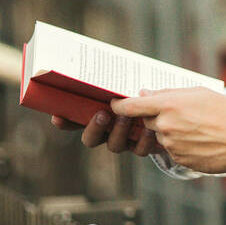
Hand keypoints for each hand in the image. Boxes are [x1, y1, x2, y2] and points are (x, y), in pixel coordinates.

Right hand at [50, 89, 165, 157]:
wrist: (168, 109)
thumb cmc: (142, 94)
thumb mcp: (128, 86)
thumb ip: (117, 84)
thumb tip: (107, 75)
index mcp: (97, 116)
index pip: (75, 121)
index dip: (65, 122)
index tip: (57, 117)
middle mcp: (107, 132)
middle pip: (90, 139)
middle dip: (94, 128)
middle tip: (102, 115)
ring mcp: (124, 141)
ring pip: (114, 145)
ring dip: (119, 131)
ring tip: (127, 117)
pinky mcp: (142, 146)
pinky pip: (140, 149)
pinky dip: (144, 139)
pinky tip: (150, 127)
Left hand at [109, 87, 225, 174]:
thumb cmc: (225, 111)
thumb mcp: (198, 93)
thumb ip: (167, 94)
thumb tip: (144, 94)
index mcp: (168, 105)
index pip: (132, 106)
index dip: (119, 106)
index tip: (114, 105)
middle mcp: (165, 126)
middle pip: (148, 121)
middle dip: (158, 118)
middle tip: (183, 115)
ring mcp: (171, 145)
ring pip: (161, 137)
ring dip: (172, 132)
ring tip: (198, 128)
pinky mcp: (179, 159)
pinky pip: (172, 150)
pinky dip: (182, 145)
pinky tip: (201, 140)